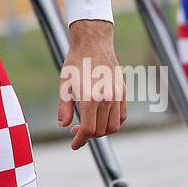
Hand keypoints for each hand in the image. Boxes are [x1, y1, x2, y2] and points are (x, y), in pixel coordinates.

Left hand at [58, 18, 126, 149]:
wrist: (93, 42)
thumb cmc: (75, 62)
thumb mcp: (64, 85)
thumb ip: (64, 107)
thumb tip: (64, 125)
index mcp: (90, 97)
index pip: (88, 129)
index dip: (80, 140)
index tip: (73, 144)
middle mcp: (107, 98)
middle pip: (100, 130)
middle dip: (87, 135)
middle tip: (75, 130)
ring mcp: (117, 95)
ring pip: (114, 126)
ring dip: (101, 131)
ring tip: (89, 125)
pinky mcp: (123, 91)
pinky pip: (122, 115)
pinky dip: (113, 122)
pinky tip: (101, 119)